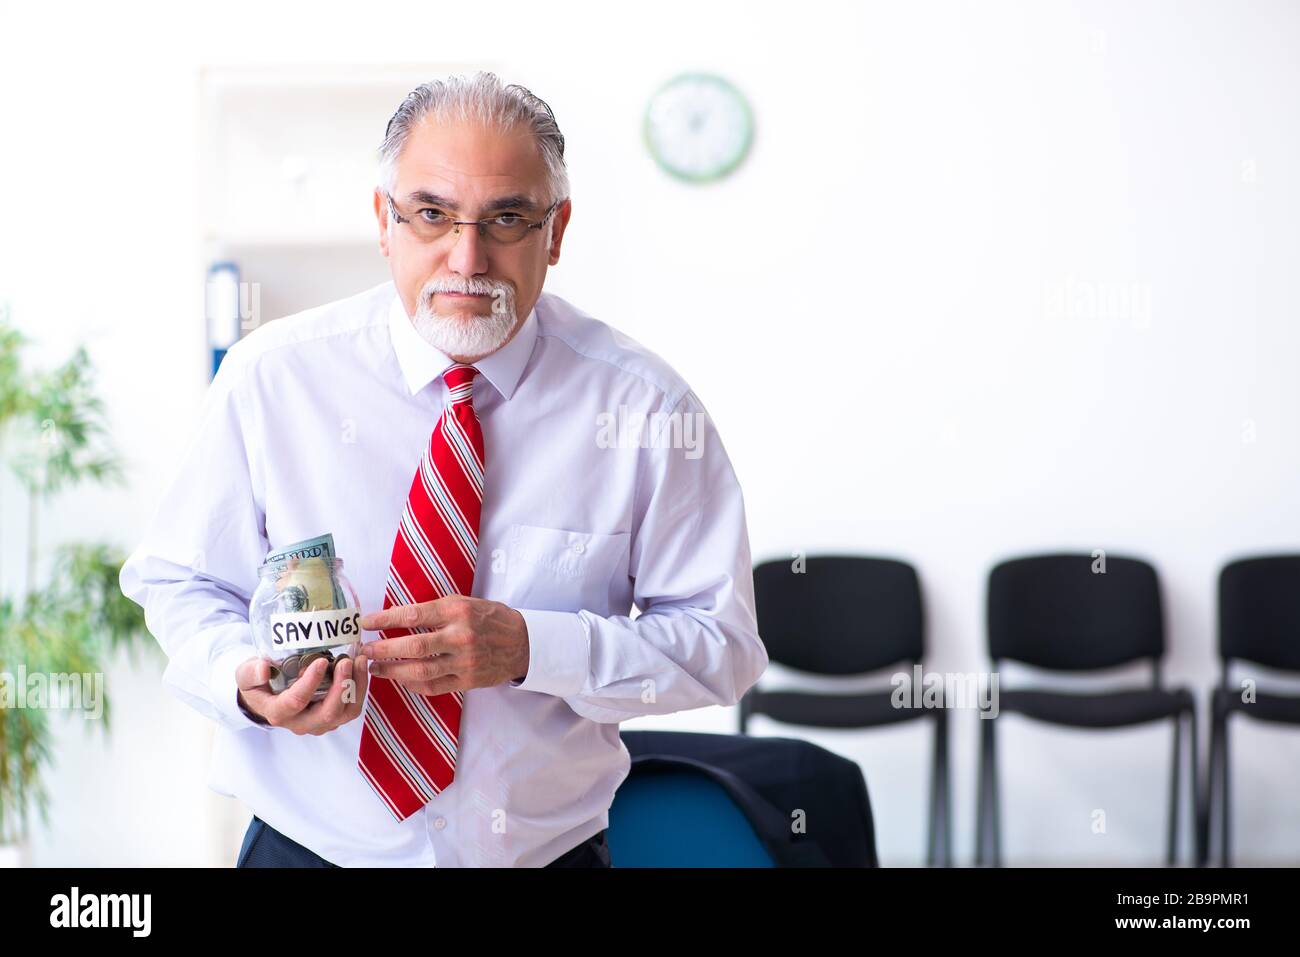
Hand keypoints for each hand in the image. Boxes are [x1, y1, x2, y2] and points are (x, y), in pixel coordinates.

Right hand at [236, 652, 369, 733]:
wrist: (267, 696)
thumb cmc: (258, 684)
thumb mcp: (245, 676)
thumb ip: (251, 672)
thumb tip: (264, 669)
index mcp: (278, 713)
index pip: (296, 702)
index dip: (310, 682)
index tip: (321, 661)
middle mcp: (301, 723)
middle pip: (328, 713)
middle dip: (340, 686)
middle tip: (347, 661)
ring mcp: (319, 722)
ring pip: (346, 712)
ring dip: (356, 687)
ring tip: (359, 660)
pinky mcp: (332, 717)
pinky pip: (352, 707)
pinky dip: (359, 687)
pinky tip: (360, 666)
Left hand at [358, 595, 529, 695]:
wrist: (523, 643)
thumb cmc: (490, 619)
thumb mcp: (464, 603)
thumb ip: (434, 610)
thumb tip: (397, 615)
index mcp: (458, 611)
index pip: (413, 614)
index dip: (386, 619)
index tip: (367, 622)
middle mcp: (460, 637)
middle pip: (413, 646)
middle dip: (384, 649)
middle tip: (365, 650)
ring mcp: (465, 662)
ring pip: (420, 670)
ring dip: (393, 671)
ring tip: (375, 669)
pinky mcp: (467, 681)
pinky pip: (433, 687)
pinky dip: (413, 685)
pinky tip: (400, 679)